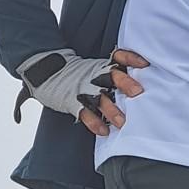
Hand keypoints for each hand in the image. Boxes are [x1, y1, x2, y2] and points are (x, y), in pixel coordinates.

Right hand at [19, 46, 147, 134]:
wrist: (44, 71)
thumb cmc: (76, 72)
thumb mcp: (95, 66)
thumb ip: (115, 72)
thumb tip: (142, 77)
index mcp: (102, 65)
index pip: (119, 57)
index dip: (131, 58)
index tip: (144, 63)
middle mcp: (96, 76)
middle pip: (113, 76)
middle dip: (126, 83)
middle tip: (138, 92)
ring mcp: (84, 89)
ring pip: (101, 98)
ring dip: (112, 110)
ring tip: (122, 122)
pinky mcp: (72, 102)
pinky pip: (84, 113)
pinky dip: (94, 122)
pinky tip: (104, 131)